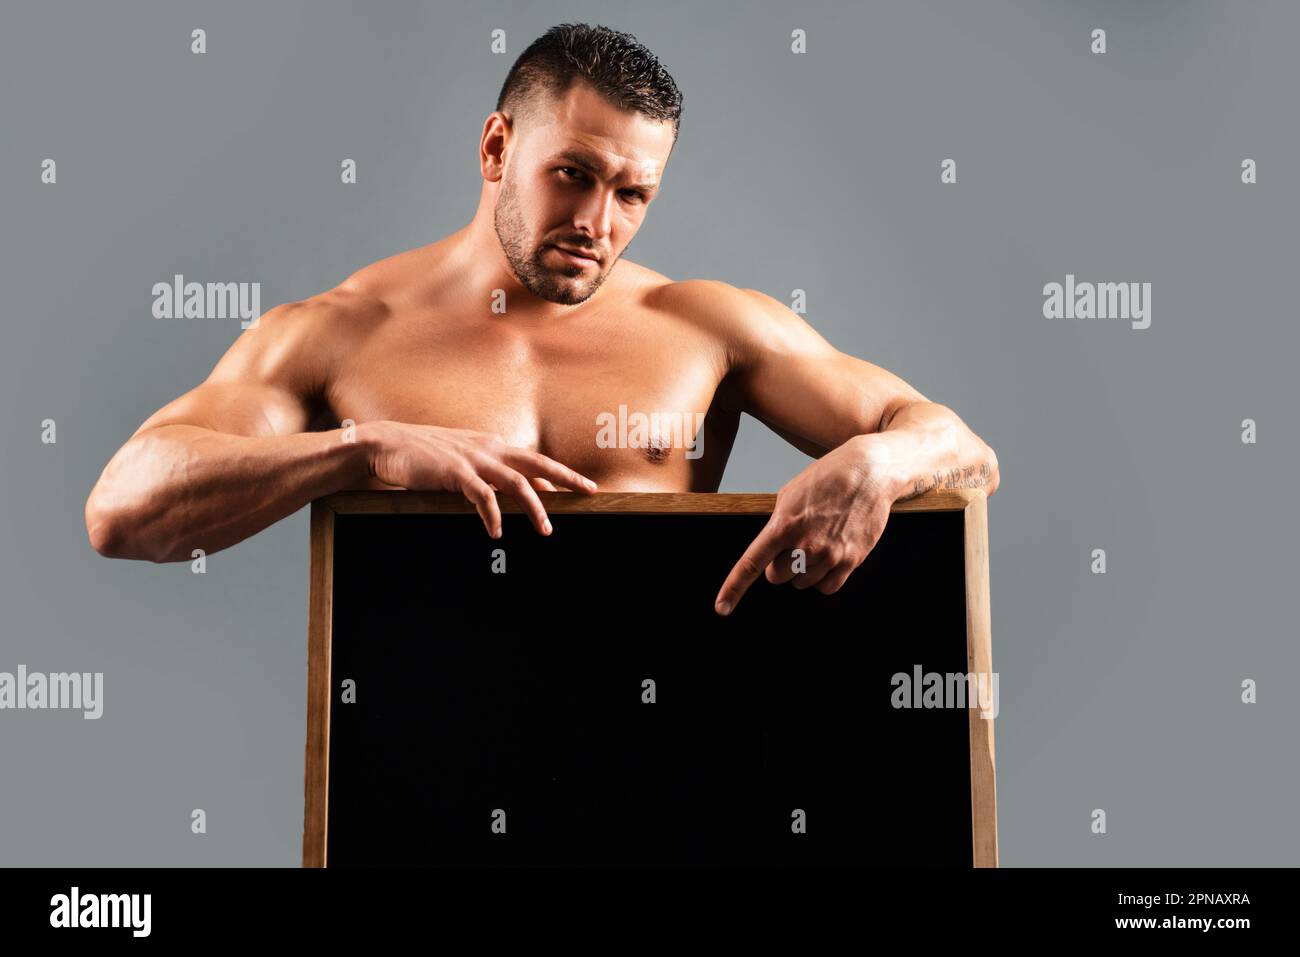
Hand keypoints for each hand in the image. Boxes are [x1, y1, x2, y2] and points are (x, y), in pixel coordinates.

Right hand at [361, 420, 596, 537]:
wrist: (387, 444)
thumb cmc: (423, 455)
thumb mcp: (461, 459)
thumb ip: (484, 471)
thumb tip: (505, 489)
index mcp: (491, 445)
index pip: (532, 460)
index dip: (558, 474)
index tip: (581, 486)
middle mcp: (488, 448)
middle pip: (536, 462)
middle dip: (566, 477)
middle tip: (589, 492)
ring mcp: (472, 459)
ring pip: (516, 482)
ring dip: (534, 507)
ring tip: (545, 530)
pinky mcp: (454, 472)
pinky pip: (481, 496)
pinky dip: (493, 515)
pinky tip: (497, 532)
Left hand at [714, 437, 894, 614]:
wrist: (868, 473)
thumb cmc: (828, 478)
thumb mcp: (790, 494)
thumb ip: (777, 525)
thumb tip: (770, 549)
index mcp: (784, 525)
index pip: (752, 564)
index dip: (733, 589)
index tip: (722, 608)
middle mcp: (805, 545)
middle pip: (778, 576)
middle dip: (780, 563)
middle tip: (794, 543)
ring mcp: (830, 555)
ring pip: (802, 583)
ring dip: (804, 569)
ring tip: (817, 541)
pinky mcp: (851, 561)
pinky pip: (827, 587)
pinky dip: (823, 579)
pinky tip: (828, 558)